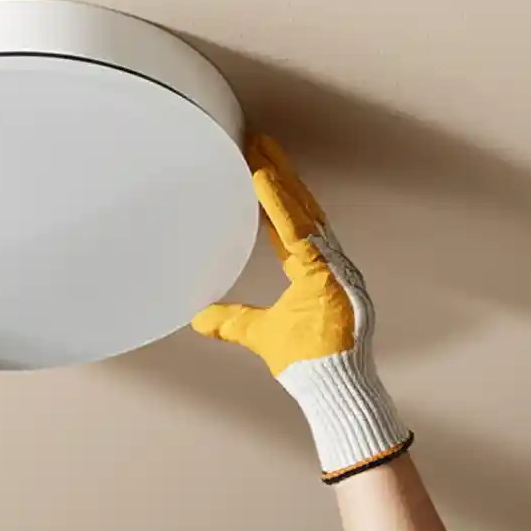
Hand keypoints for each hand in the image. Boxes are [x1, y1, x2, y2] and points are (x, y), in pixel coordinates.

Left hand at [192, 135, 411, 482]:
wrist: (333, 388)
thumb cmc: (310, 363)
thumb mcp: (259, 334)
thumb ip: (231, 321)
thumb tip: (197, 318)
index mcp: (313, 270)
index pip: (291, 223)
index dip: (276, 196)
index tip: (259, 169)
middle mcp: (326, 260)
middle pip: (300, 206)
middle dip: (279, 173)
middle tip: (257, 142)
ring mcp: (331, 264)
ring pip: (302, 210)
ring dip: (280, 179)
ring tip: (259, 150)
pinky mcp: (327, 273)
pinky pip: (300, 230)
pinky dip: (281, 205)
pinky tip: (263, 180)